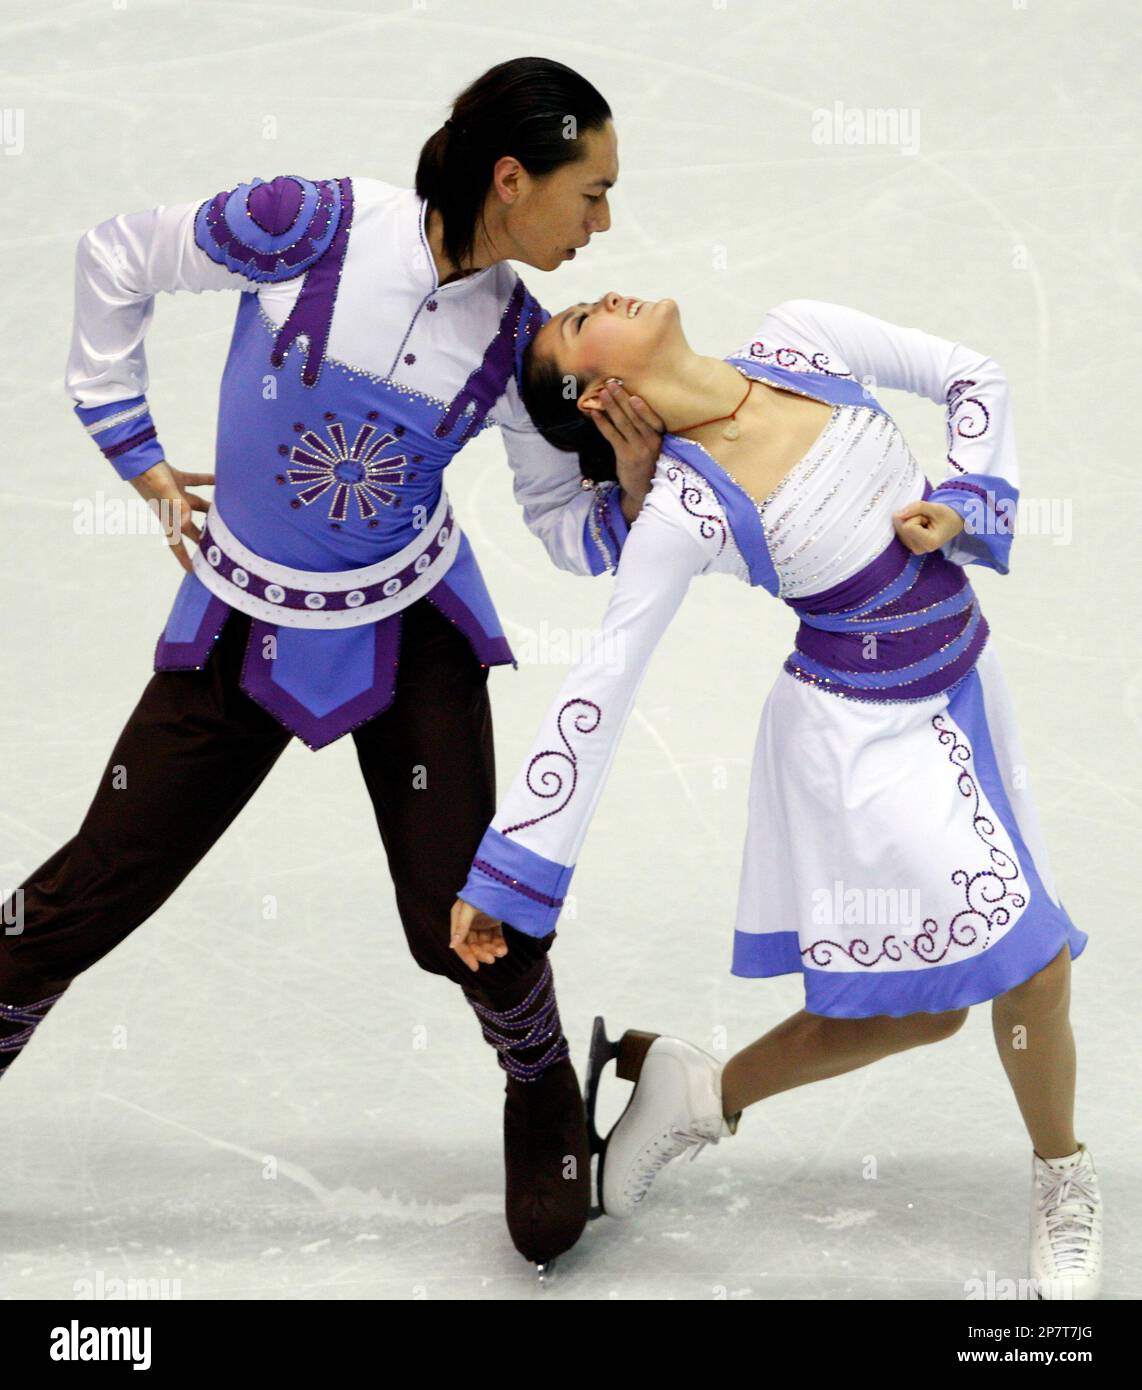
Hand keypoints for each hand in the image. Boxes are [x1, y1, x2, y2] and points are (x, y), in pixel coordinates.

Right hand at [128, 460, 214, 572]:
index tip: (193, 572)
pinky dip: (207, 480)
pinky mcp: (175, 479)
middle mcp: (171, 508)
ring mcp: (173, 494)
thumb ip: (178, 505)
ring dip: (211, 508)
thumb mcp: (165, 492)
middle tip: (220, 548)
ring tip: (229, 513)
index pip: (176, 542)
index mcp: (167, 516)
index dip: (184, 557)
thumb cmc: (150, 476)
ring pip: (197, 505)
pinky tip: (221, 479)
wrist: (137, 455)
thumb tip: (187, 522)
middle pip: (192, 528)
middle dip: (203, 538)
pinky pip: (195, 482)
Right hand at [450, 898, 508, 971]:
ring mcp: (482, 923)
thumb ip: (461, 927)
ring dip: (492, 950)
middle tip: (492, 959)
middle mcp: (469, 923)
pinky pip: (495, 938)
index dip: (467, 956)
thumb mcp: (469, 909)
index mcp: (458, 919)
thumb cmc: (481, 892)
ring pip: (485, 943)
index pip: (460, 943)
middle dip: (482, 953)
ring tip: (500, 953)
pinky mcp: (494, 922)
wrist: (500, 880)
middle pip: (473, 945)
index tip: (475, 968)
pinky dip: (499, 945)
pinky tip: (504, 950)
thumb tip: (451, 946)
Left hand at [586, 379, 664, 521]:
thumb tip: (628, 407)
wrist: (644, 491)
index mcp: (660, 437)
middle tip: (611, 383)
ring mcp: (639, 449)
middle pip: (635, 416)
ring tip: (601, 393)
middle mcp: (651, 441)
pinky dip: (602, 423)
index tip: (632, 392)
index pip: (652, 417)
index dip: (642, 405)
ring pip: (623, 423)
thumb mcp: (652, 447)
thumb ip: (644, 431)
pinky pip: (612, 436)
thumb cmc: (647, 465)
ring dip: (611, 407)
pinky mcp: (626, 456)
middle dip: (622, 398)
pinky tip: (594, 414)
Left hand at [893, 499, 963, 554]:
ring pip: (899, 528)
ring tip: (925, 522)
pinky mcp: (909, 545)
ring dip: (910, 520)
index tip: (929, 518)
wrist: (953, 522)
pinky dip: (908, 523)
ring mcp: (913, 548)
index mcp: (929, 543)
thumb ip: (917, 507)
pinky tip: (920, 525)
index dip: (916, 516)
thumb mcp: (935, 507)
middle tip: (927, 519)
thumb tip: (897, 515)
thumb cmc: (947, 515)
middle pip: (902, 528)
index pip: (908, 526)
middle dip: (912, 518)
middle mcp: (919, 549)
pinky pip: (899, 530)